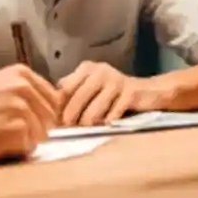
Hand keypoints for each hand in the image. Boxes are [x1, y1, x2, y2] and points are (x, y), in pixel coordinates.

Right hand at [0, 64, 60, 164]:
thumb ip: (24, 92)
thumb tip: (53, 110)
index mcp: (21, 72)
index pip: (53, 99)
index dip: (39, 115)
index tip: (17, 119)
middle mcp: (24, 86)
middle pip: (51, 118)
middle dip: (33, 129)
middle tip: (2, 128)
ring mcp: (21, 106)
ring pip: (42, 134)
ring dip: (23, 141)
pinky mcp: (17, 128)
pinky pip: (29, 147)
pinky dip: (15, 150)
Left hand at [59, 62, 176, 125]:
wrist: (147, 92)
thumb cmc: (113, 92)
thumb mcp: (91, 85)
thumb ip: (72, 90)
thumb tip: (50, 104)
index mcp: (87, 68)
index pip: (65, 89)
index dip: (60, 106)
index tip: (57, 120)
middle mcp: (100, 71)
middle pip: (77, 100)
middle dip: (71, 118)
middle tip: (68, 129)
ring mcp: (116, 82)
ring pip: (93, 111)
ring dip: (88, 124)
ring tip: (87, 129)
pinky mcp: (130, 94)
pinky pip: (111, 116)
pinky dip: (106, 123)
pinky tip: (105, 125)